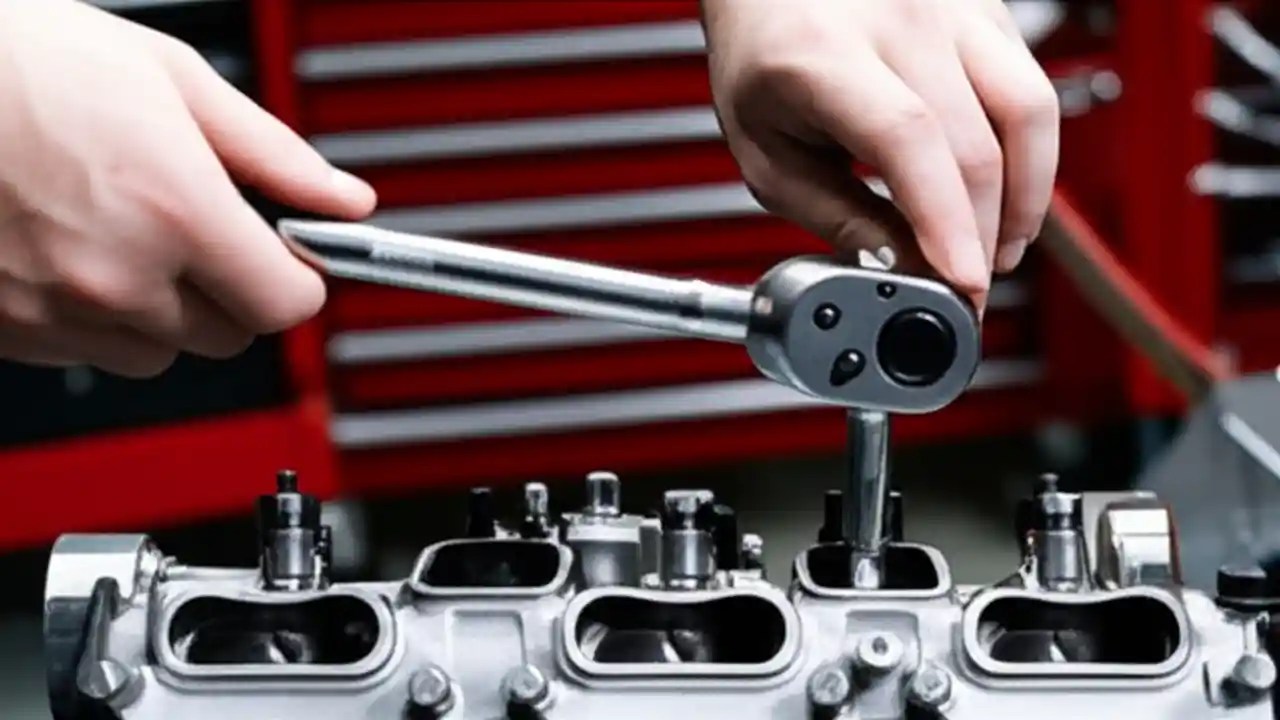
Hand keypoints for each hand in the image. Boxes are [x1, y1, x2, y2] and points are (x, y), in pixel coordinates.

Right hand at [0, 0, 374, 376]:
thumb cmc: (22, 62)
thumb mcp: (172, 79)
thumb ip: (274, 154)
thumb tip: (343, 200)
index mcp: (175, 211)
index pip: (286, 304)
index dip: (299, 278)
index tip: (292, 256)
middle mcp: (119, 276)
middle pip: (231, 335)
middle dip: (236, 291)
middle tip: (205, 232)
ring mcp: (58, 311)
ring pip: (162, 353)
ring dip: (167, 310)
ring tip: (129, 235)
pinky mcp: (11, 331)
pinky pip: (92, 352)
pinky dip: (102, 318)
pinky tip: (79, 253)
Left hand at [701, 0, 1059, 310]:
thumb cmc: (763, 54)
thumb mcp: (767, 151)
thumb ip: (835, 215)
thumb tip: (902, 270)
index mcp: (821, 53)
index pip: (908, 140)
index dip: (945, 221)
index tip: (961, 282)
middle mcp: (897, 17)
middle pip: (974, 143)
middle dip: (982, 236)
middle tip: (967, 290)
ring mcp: (951, 7)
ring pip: (1026, 113)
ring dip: (1025, 200)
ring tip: (997, 251)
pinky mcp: (985, 11)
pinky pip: (1031, 91)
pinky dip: (1028, 157)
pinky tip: (1004, 198)